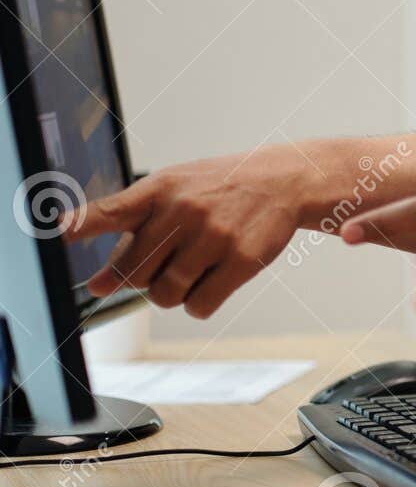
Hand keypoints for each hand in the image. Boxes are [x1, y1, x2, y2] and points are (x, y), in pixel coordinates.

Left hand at [67, 148, 304, 318]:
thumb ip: (134, 232)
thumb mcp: (175, 192)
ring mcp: (214, 236)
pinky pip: (199, 306)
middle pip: (133, 273)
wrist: (284, 180)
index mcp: (160, 189)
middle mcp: (185, 211)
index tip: (61, 233)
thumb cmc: (220, 188)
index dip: (83, 225)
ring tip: (191, 270)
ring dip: (171, 293)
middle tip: (162, 265)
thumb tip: (97, 285)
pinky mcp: (242, 260)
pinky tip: (211, 281)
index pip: (112, 210)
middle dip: (140, 279)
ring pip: (164, 295)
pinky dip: (198, 304)